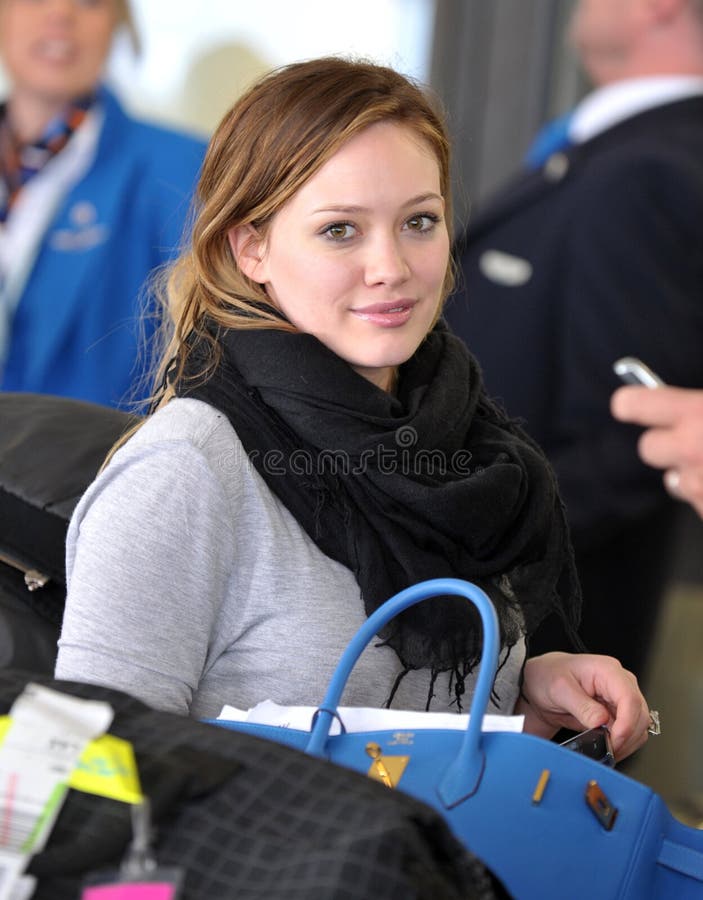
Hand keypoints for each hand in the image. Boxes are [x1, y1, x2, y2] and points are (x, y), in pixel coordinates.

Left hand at [515, 651, 649, 759]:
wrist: (539, 683)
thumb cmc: (547, 676)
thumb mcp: (558, 689)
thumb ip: (581, 705)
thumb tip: (601, 721)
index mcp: (607, 670)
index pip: (630, 698)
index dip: (627, 723)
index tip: (614, 740)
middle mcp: (619, 683)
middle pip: (640, 714)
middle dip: (626, 737)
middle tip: (607, 750)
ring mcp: (619, 698)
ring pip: (639, 726)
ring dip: (626, 743)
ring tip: (605, 750)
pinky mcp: (617, 713)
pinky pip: (630, 732)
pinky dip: (622, 744)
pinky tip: (606, 747)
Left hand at [611, 385, 702, 517]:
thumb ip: (696, 405)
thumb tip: (682, 404)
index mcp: (697, 413)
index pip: (634, 404)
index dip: (632, 404)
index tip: (629, 404)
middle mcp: (690, 449)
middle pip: (649, 447)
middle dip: (668, 445)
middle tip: (696, 439)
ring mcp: (698, 486)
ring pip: (676, 481)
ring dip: (693, 474)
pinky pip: (700, 503)